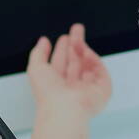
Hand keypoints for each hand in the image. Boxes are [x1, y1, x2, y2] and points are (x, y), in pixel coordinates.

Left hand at [26, 23, 111, 138]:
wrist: (65, 108)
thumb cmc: (49, 94)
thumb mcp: (36, 68)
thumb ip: (39, 53)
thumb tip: (43, 41)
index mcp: (57, 85)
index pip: (61, 64)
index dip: (62, 50)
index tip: (63, 38)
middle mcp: (72, 87)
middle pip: (76, 61)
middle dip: (76, 45)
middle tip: (76, 30)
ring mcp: (88, 88)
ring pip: (88, 64)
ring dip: (83, 49)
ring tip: (77, 37)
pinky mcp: (102, 89)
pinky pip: (100, 70)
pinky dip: (94, 59)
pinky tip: (86, 51)